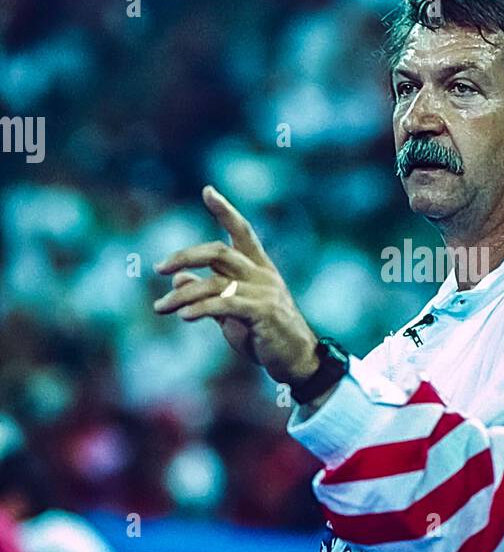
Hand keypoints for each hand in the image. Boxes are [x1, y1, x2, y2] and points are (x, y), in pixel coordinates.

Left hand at [153, 186, 320, 386]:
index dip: (224, 211)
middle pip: (219, 252)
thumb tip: (179, 279)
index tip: (207, 190)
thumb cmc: (265, 335)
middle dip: (186, 256)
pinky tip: (184, 316)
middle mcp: (262, 274)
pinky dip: (200, 309)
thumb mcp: (232, 312)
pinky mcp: (262, 312)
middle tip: (159, 267)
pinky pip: (223, 305)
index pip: (242, 231)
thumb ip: (208, 293)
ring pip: (213, 283)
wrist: (296, 361)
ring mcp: (264, 292)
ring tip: (160, 307)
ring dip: (181, 296)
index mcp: (259, 268)